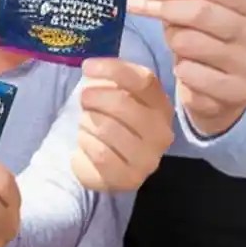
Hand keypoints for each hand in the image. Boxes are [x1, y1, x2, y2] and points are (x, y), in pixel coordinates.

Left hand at [71, 59, 174, 191]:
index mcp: (161, 105)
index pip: (142, 80)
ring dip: (87, 121)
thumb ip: (111, 77)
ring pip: (107, 129)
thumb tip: (92, 69)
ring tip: (85, 122)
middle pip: (122, 104)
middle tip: (84, 98)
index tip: (87, 67)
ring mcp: (148, 159)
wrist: (110, 160)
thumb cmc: (114, 119)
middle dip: (95, 97)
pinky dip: (85, 144)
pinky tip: (85, 142)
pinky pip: (100, 155)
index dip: (112, 70)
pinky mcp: (130, 179)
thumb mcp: (117, 91)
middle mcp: (161, 133)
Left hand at [129, 0, 245, 136]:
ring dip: (171, 40)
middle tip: (135, 7)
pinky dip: (178, 70)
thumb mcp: (202, 15)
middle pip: (201, 12)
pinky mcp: (237, 93)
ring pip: (190, 42)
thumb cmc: (208, 43)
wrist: (226, 93)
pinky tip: (183, 71)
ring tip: (174, 44)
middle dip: (162, 7)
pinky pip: (189, 74)